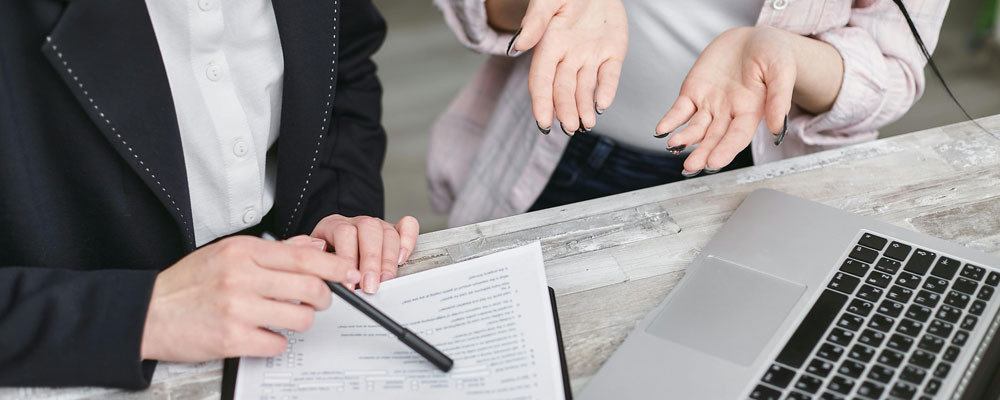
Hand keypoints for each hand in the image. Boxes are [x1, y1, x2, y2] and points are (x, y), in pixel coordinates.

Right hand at [140, 236, 360, 361]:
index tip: (348, 272)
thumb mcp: (227, 253)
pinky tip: (262, 335)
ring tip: (285, 318)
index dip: (334, 266)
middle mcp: (241, 276)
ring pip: (300, 317)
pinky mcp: (231, 339)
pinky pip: (277, 343)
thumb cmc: (188, 283)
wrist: (146, 314)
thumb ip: (273, 250)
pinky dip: (276, 342)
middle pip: (310, 287)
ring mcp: (237, 309)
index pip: (303, 256)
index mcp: (243, 251)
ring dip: (301, 321)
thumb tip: (314, 246)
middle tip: (318, 301)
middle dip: (323, 297)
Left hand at [309, 215, 418, 293]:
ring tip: (385, 281)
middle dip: (371, 262)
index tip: (349, 284)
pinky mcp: (394, 230)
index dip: (347, 259)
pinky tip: (402, 258)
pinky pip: (407, 225)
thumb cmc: (323, 258)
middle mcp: (357, 222)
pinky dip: (408, 241)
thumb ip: (316, 263)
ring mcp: (377, 225)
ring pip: (388, 232)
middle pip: (369, 231)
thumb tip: (325, 272)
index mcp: (334, 225)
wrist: (330, 247)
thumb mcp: (313, 260)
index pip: (344, 233)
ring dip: (388, 260)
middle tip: (370, 286)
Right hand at [508, 0, 627, 134]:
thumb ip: (536, 21)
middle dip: (565, 110)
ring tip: (586, 125)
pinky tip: (602, 105)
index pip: (542, 80)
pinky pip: (609, 76)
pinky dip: (606, 90)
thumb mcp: (549, 0)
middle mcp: (568, 56)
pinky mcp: (612, 53)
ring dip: (584, 108)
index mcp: (549, 45)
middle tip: (570, 128)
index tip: (543, 122)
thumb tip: (518, 46)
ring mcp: (590, 56)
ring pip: (585, 89)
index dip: (542, 102)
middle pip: (563, 89)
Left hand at [655, 26, 795, 173]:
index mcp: (752, 111)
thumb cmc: (773, 54)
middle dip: (702, 152)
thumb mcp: (782, 70)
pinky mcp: (693, 92)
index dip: (726, 150)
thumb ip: (779, 98)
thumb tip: (777, 128)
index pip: (737, 137)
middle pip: (714, 138)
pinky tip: (661, 130)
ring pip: (695, 128)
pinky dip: (670, 120)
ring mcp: (709, 104)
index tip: (714, 162)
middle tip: (691, 166)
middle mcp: (729, 113)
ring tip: (674, 145)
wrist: (753, 38)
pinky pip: (679, 110)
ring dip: (685, 138)